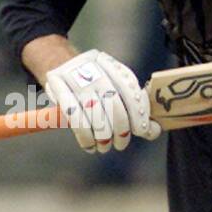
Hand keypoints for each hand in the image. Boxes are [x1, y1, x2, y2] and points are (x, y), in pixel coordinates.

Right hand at [45, 49, 161, 153]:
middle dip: (120, 128)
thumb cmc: (93, 84)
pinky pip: (74, 118)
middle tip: (121, 143)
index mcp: (111, 66)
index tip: (142, 131)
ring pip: (93, 112)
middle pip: (112, 102)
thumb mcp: (114, 86)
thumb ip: (135, 107)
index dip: (138, 113)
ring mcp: (74, 77)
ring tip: (105, 146)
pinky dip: (85, 137)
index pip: (130, 90)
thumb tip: (154, 130)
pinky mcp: (57, 88)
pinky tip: (90, 146)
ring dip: (103, 136)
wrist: (59, 64)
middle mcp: (93, 68)